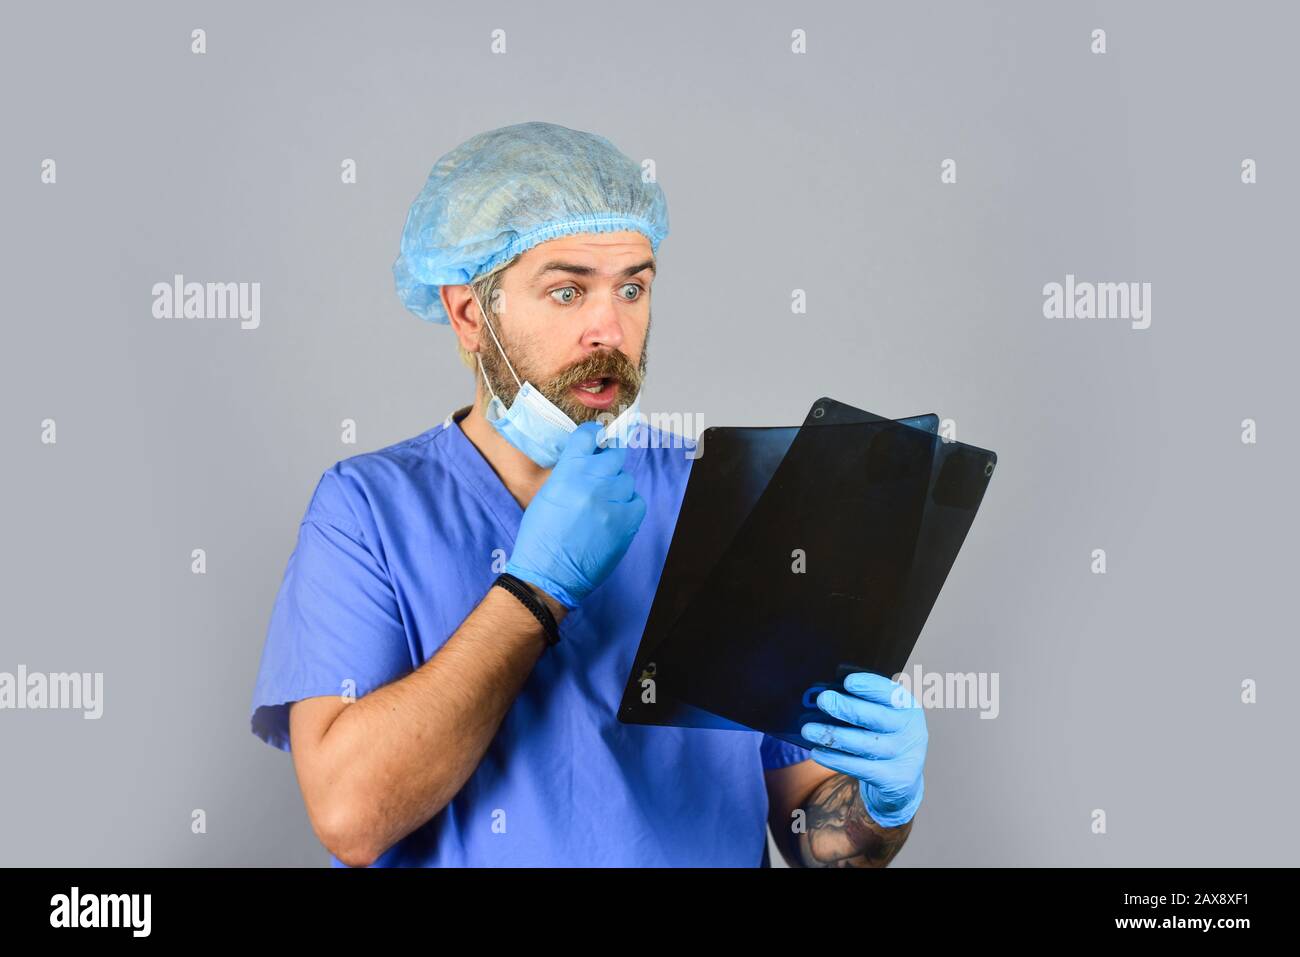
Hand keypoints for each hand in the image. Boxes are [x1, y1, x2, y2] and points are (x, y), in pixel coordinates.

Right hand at [504, 421, 647, 609]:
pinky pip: (637, 502)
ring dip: (617, 487)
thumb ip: (570, 472)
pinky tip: (614, 516)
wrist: (548, 575)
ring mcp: (612, 502)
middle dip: (608, 463)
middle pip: (614, 456)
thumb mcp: (548, 494)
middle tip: (602, 475)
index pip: (589, 436)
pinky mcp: (626, 522)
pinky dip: (628, 506)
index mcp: (568, 472)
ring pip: (626, 480)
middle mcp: (592, 482)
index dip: (595, 435)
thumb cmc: (541, 536)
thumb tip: (590, 459)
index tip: (598, 438)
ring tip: (603, 504)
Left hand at [800, 672, 927, 827]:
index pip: (890, 693)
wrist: (901, 781)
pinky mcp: (893, 779)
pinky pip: (860, 768)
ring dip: (833, 736)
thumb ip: (861, 705)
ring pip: (864, 744)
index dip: (870, 686)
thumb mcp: (881, 718)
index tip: (847, 682)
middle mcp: (910, 730)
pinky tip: (817, 752)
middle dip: (848, 708)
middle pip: (877, 718)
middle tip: (823, 700)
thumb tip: (826, 698)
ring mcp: (904, 756)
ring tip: (808, 730)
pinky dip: (836, 759)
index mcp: (907, 708)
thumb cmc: (882, 738)